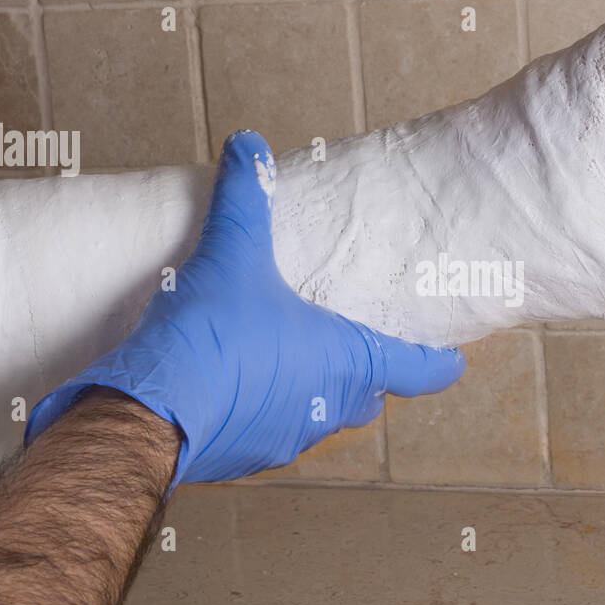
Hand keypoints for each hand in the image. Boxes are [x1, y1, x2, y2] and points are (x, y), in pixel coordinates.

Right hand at [25, 130, 465, 488]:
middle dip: (365, 374)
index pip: (416, 370)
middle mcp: (328, 406)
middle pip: (367, 394)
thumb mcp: (230, 254)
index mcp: (346, 360)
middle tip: (353, 346)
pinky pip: (273, 433)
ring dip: (314, 393)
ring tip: (287, 360)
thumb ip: (245, 198)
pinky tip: (237, 387)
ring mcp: (290, 438)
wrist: (150, 412)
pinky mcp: (248, 458)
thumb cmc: (210, 337)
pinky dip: (266, 412)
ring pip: (320, 417)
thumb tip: (249, 145)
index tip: (454, 362)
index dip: (438, 364)